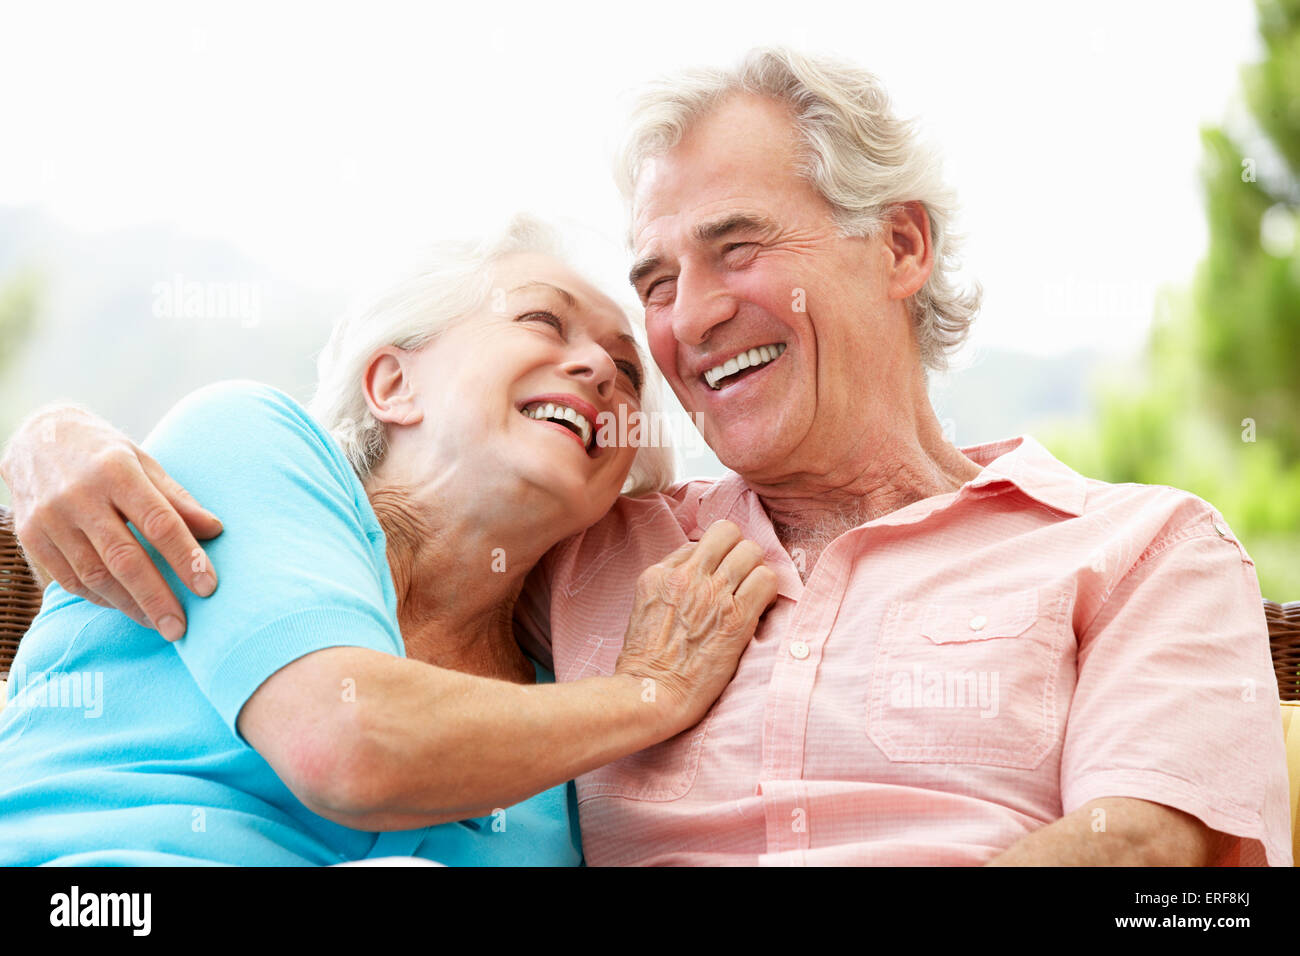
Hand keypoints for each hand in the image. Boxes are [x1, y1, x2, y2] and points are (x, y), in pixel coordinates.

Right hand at [0, 404, 223, 638]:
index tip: (208, 586)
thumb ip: (177, 499)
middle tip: (181, 629)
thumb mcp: (144, 463)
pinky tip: (125, 605)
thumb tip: (216, 530)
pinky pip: (70, 580)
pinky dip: (101, 598)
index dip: (185, 556)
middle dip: (156, 598)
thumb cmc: (104, 453)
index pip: (158, 521)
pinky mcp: (30, 536)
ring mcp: (50, 518)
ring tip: (158, 622)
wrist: (36, 439)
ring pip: (95, 575)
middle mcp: (79, 496)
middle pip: (124, 557)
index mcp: (116, 471)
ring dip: (130, 605)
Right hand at [615, 519, 777, 733]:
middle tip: (741, 578)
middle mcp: (686, 577)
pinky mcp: (735, 618)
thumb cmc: (646, 661)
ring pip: (751, 551)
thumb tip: (697, 563)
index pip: (702, 540)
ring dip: (756, 570)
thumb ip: (669, 582)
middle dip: (739, 552)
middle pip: (728, 533)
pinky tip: (760, 608)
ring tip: (752, 592)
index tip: (721, 573)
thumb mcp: (645, 607)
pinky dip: (768, 590)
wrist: (651, 694)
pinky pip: (766, 580)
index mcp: (660, 574)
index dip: (717, 554)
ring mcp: (711, 595)